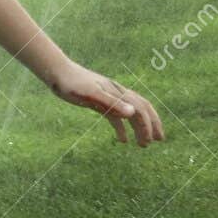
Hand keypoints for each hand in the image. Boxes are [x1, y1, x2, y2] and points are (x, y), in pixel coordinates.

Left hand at [49, 60, 164, 146]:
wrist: (58, 73)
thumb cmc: (73, 83)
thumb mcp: (91, 94)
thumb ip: (111, 103)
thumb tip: (133, 114)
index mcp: (118, 93)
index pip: (140, 109)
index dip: (149, 124)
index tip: (153, 140)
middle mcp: (117, 94)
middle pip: (140, 109)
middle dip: (151, 124)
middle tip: (159, 140)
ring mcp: (108, 98)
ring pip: (129, 114)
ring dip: (139, 128)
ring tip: (144, 144)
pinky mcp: (99, 102)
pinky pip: (115, 117)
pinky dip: (121, 128)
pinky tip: (123, 140)